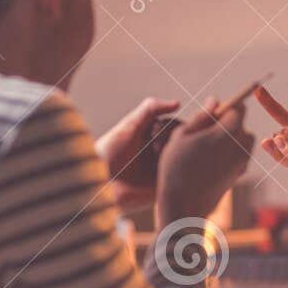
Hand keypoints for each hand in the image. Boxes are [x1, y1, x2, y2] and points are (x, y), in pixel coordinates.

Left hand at [94, 97, 180, 211]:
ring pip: (185, 157)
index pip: (178, 127)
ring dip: (174, 152)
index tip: (154, 128)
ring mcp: (165, 168)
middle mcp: (163, 151)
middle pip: (185, 141)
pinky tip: (162, 165)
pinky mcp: (166, 184)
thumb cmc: (111, 150)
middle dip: (173, 138)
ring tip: (156, 153)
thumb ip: (151, 108)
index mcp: (155, 136)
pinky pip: (181, 174)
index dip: (171, 125)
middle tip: (155, 143)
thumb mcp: (131, 124)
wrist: (101, 179)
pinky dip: (175, 168)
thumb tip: (178, 103)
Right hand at [156, 97, 253, 225]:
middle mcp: (241, 146)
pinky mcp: (240, 174)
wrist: (184, 205)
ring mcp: (243, 161)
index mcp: (229, 132)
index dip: (225, 107)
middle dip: (226, 124)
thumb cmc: (177, 167)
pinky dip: (227, 153)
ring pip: (240, 140)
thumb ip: (202, 115)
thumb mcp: (183, 135)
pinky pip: (238, 155)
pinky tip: (208, 162)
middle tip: (202, 132)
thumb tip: (215, 100)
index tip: (211, 113)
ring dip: (227, 139)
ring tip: (203, 148)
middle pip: (241, 124)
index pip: (239, 108)